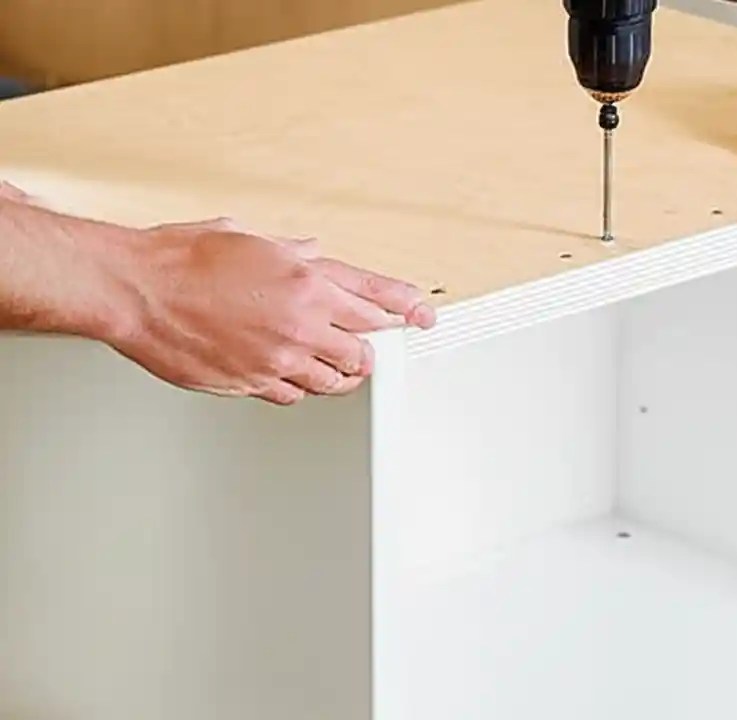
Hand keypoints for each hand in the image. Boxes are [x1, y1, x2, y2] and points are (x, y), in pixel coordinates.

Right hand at [108, 217, 434, 404]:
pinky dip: (301, 386)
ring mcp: (278, 357)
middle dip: (366, 346)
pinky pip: (295, 395)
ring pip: (335, 380)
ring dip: (339, 373)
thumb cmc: (182, 260)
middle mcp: (299, 321)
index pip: (377, 298)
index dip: (408, 308)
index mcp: (305, 280)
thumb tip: (313, 254)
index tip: (423, 315)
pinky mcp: (252, 382)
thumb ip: (292, 252)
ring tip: (333, 364)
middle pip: (363, 349)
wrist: (135, 290)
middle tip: (361, 342)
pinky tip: (292, 373)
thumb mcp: (250, 238)